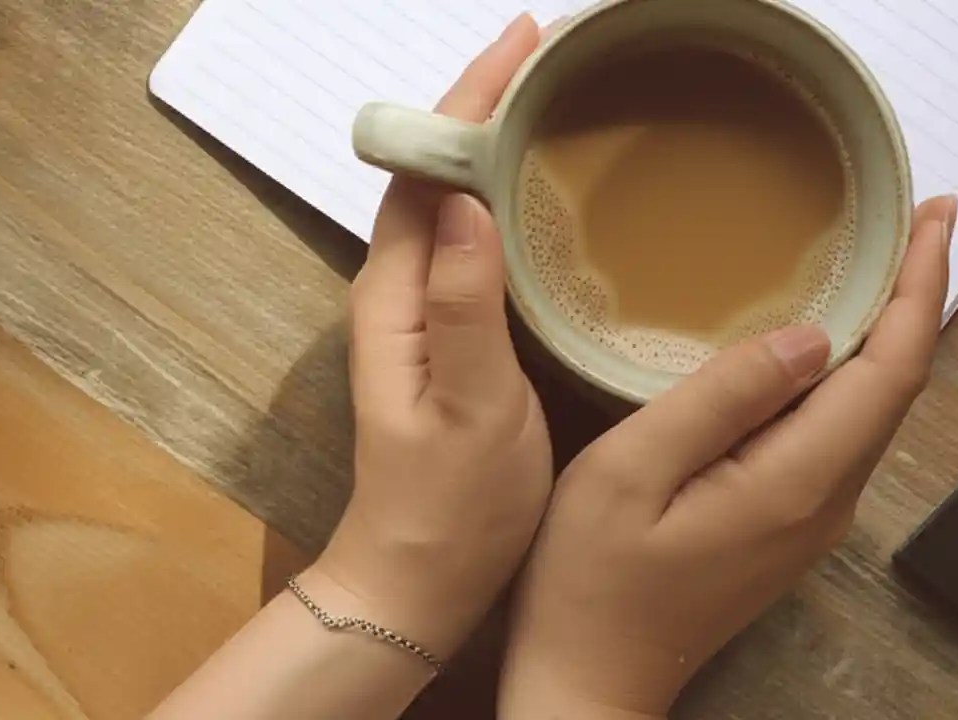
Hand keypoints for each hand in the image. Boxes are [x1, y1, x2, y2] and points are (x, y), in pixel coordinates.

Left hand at [314, 14, 550, 660]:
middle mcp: (402, 290)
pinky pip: (479, 244)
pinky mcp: (455, 337)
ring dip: (499, 146)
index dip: (468, 101)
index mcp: (397, 295)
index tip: (523, 46)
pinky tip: (553, 199)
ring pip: (459, 203)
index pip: (425, 169)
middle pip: (438, 172)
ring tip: (561, 106)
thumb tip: (466, 202)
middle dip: (487, 106)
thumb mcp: (466, 407)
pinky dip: (511, 201)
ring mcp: (426, 313)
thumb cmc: (447, 504)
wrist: (420, 578)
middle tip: (557, 62)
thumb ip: (463, 308)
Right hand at [500, 196, 957, 718]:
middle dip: (915, 297)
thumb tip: (804, 338)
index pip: (890, 371)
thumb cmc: (590, 583)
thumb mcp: (630, 473)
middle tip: (910, 219)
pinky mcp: (789, 524)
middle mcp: (826, 502)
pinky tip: (821, 339)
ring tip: (877, 259)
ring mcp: (812, 519)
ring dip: (885, 332)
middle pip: (895, 386)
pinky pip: (840, 433)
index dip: (921, 288)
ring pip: (872, 408)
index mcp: (795, 482)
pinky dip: (849, 373)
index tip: (933, 215)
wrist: (591, 679)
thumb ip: (719, 400)